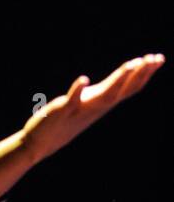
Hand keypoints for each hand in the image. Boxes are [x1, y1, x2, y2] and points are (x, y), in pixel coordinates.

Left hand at [21, 54, 163, 164]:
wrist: (41, 142)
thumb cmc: (66, 121)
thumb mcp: (90, 105)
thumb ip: (104, 93)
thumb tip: (120, 81)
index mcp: (102, 103)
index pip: (128, 88)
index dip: (144, 74)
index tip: (158, 59)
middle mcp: (95, 107)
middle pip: (121, 90)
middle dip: (138, 74)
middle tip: (154, 59)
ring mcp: (80, 109)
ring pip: (104, 95)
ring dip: (118, 81)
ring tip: (130, 65)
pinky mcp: (62, 110)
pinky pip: (71, 99)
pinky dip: (78, 90)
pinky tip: (83, 79)